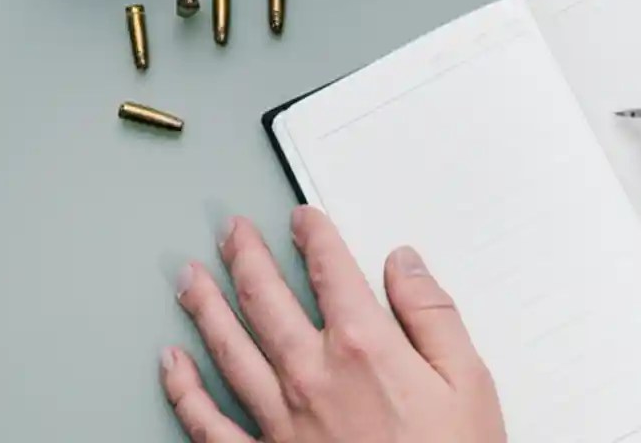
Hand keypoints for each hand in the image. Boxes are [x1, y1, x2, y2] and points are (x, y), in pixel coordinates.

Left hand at [161, 207, 505, 442]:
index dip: (314, 236)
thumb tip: (406, 266)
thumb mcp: (469, 382)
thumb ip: (433, 314)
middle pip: (266, 300)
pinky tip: (171, 365)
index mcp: (365, 349)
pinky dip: (184, 390)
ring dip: (206, 307)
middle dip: (245, 257)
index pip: (331, 271)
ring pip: (228, 349)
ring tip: (190, 279)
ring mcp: (281, 421)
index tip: (303, 218)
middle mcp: (313, 378)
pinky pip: (208, 422)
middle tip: (232, 232)